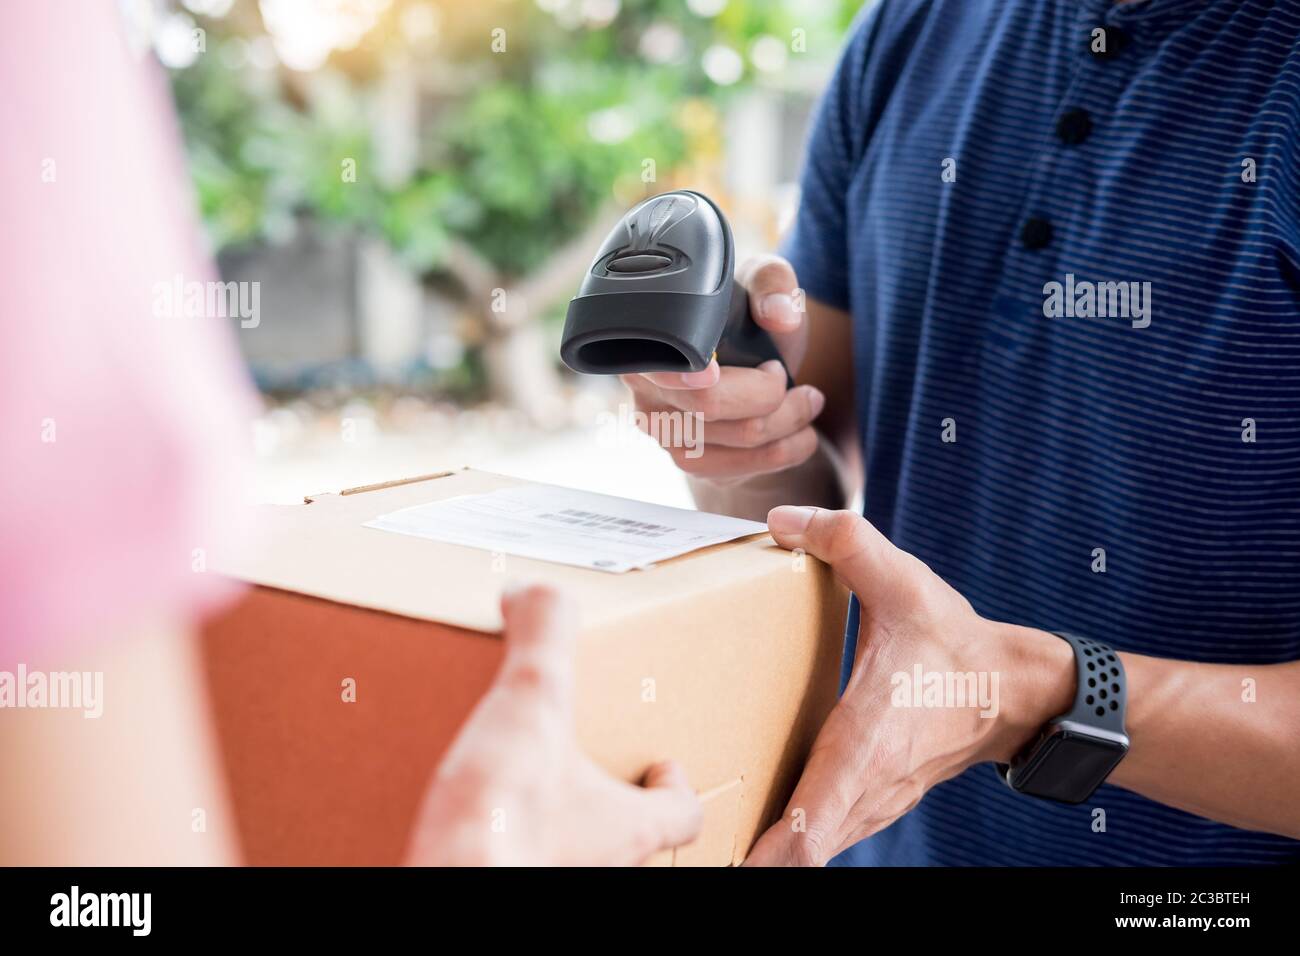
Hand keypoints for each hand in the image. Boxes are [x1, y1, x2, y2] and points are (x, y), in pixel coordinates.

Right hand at [405, 585, 701, 865]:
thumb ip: (543, 635)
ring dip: (555, 829)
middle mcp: (600, 869)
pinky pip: (512, 863)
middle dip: (606, 805)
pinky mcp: (498, 883)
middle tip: (578, 766)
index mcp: (626, 824)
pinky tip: (468, 822)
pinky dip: (502, 843)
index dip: (677, 789)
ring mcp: (550, 882)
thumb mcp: (533, 699)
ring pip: (571, 859)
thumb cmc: (508, 812)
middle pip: (626, 841)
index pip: (681, 815)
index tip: (663, 763)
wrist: (454, 880)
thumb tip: (536, 590)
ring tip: (516, 789)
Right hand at [620, 255, 825, 482]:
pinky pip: (744, 467)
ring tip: (808, 402)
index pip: (666, 368)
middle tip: (796, 381)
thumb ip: (773, 282)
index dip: (700, 375)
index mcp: (648, 341)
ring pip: (740, 437)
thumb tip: (779, 316)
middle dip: (774, 395)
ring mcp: (663, 432)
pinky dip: (786, 452)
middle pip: (712, 405)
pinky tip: (800, 434)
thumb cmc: (748, 322)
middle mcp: (644, 390)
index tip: (746, 370)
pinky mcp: (688, 461)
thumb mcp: (761, 286)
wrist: (749, 370)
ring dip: (791, 422)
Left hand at [745, 507, 1074, 865]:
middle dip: (750, 855)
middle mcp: (867, 786)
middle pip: (800, 852)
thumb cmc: (954, 642)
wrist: (1012, 690)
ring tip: (713, 844)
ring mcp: (873, 803)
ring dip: (769, 851)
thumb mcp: (902, 580)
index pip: (812, 822)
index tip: (729, 860)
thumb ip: (843, 542)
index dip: (770, 850)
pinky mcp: (874, 802)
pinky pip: (825, 836)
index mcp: (865, 740)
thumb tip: (780, 522)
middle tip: (694, 850)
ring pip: (813, 850)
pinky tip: (757, 830)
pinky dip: (792, 842)